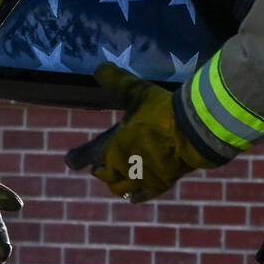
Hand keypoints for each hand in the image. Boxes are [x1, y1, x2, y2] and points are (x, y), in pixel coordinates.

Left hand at [65, 63, 213, 201]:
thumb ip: (117, 81)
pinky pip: (141, 195)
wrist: (192, 134)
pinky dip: (135, 194)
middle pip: (104, 173)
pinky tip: (133, 195)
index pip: (87, 155)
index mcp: (112, 147)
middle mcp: (122, 167)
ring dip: (115, 181)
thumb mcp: (137, 92)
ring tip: (115, 176)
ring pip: (120, 187)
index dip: (78, 158)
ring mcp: (141, 179)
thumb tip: (99, 68)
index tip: (70, 161)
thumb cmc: (161, 113)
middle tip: (97, 166)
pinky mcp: (159, 185)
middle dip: (100, 168)